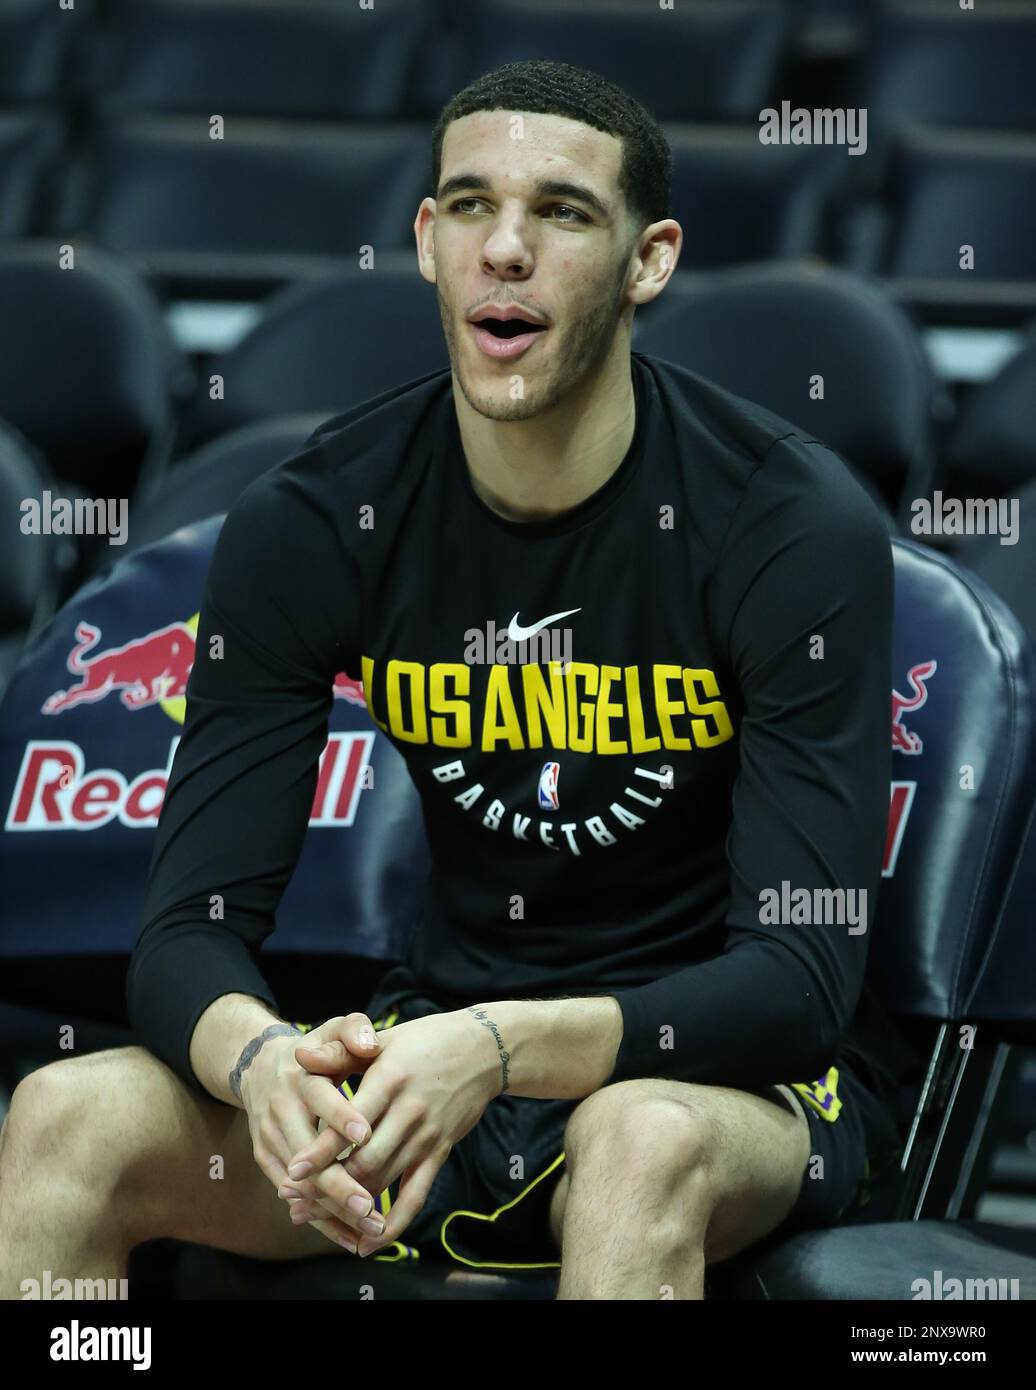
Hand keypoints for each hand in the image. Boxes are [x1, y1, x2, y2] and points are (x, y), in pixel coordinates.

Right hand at [239, 1012, 384, 1252]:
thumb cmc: (316, 1049)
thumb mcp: (333, 1029)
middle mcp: (281, 1110)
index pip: (321, 1098)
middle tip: (369, 1207)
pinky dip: (320, 1218)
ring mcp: (270, 1138)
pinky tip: (350, 1236)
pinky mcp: (267, 1159)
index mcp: (302, 1076)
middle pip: (308, 1155)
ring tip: (370, 1230)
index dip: (341, 1116)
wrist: (261, 1065)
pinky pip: (293, 1196)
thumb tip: (369, 1042)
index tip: (366, 1135)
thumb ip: (353, 1029)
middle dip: (338, 1183)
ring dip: (333, 1210)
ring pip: (301, 1184)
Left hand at [286, 1010, 499, 1255]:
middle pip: (363, 1162)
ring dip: (349, 1207)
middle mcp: (408, 1112)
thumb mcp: (381, 1040)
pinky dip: (393, 1223)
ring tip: (315, 1219)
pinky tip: (368, 1243)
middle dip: (327, 1187)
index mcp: (389, 1080)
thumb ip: (338, 1052)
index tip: (292, 1173)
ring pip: (383, 1181)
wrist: (484, 1050)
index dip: (320, 1151)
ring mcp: (426, 1136)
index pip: (349, 1124)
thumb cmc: (425, 1040)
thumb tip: (299, 1058)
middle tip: (295, 1203)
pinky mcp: (440, 1152)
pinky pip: (415, 1196)